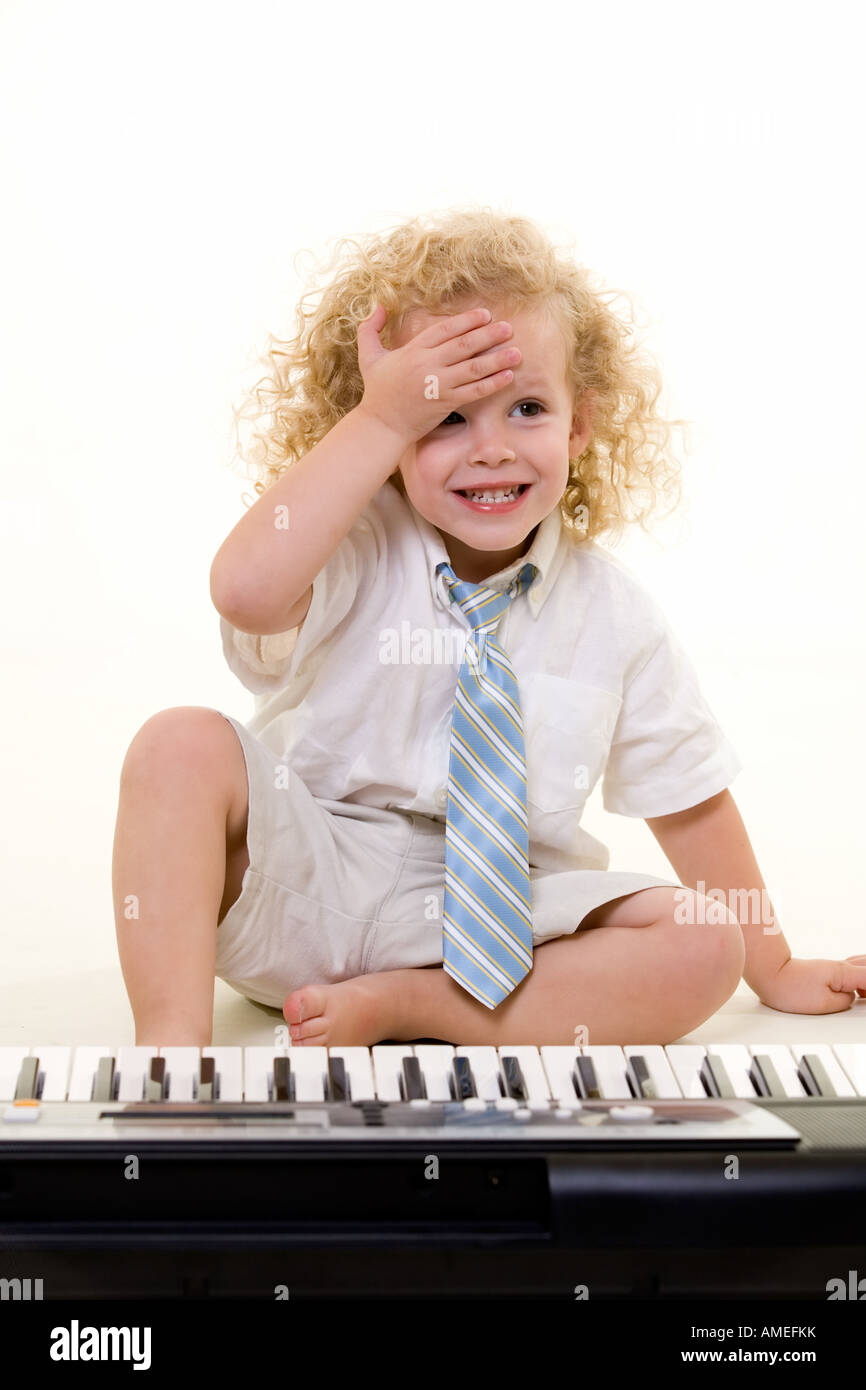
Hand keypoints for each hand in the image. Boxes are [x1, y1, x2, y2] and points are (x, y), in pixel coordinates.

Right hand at [355, 303, 519, 449]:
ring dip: (497, 359)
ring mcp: (437, 385)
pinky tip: (508, 376)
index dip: (466, 321)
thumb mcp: (368, 356)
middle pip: (464, 346)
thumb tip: (378, 305)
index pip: (444, 330)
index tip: (485, 315)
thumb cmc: (377, 391)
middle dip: (488, 336)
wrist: (381, 425)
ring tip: (517, 352)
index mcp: (413, 350)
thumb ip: (369, 329)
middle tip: (509, 328)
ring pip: (473, 368)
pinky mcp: (445, 403)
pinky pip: (474, 392)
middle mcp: (427, 364)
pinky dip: (492, 384)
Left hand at [756, 955, 865, 1013]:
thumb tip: (851, 998)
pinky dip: (858, 977)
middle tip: (864, 998)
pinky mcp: (826, 970)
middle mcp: (840, 966)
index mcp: (843, 973)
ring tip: (862, 995)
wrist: (770, 975)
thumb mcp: (824, 1003)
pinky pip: (850, 970)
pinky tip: (855, 988)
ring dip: (865, 980)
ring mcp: (833, 967)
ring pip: (861, 965)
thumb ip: (844, 1001)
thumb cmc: (790, 988)